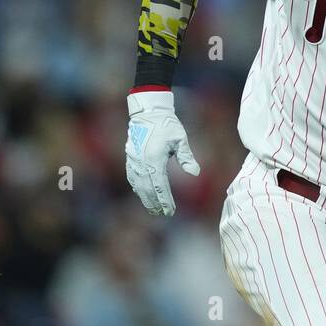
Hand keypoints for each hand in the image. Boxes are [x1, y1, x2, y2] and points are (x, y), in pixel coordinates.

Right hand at [125, 91, 199, 216]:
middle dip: (155, 203)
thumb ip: (186, 157)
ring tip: (153, 209)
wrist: (147, 112)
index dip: (164, 200)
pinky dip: (137, 187)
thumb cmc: (166, 124)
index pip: (160, 185)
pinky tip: (142, 194)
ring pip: (138, 185)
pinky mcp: (130, 157)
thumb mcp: (180, 138)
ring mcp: (134, 160)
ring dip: (145, 198)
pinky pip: (132, 177)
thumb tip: (195, 173)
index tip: (170, 211)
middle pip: (148, 189)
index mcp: (154, 159)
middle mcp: (142, 162)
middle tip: (163, 214)